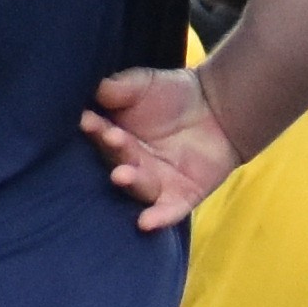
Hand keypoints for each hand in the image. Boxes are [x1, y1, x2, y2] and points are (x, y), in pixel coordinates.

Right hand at [82, 65, 239, 234]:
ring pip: (139, 187)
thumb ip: (120, 87)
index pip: (99, 135)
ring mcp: (155, 182)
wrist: (220, 108)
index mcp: (114, 137)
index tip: (87, 120)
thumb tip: (97, 89)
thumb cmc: (173, 94)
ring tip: (121, 175)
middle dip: (113, 152)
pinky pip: (168, 211)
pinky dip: (158, 217)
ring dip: (130, 182)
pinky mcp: (181, 197)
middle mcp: (130, 163)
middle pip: (116, 161)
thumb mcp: (144, 83)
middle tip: (111, 138)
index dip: (93, 129)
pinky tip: (145, 223)